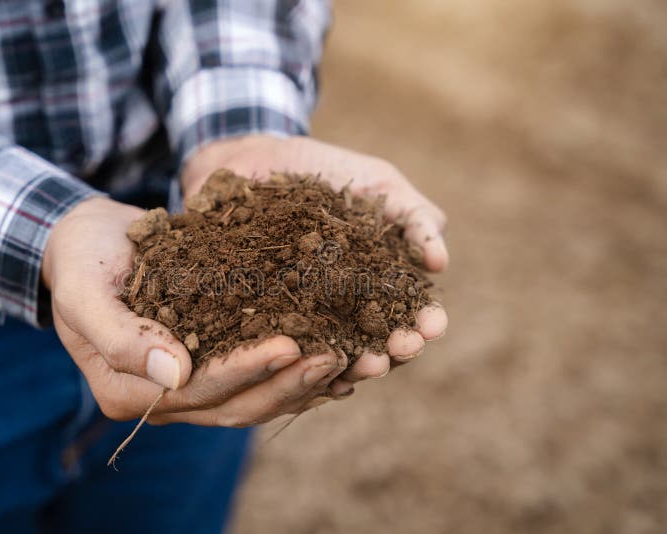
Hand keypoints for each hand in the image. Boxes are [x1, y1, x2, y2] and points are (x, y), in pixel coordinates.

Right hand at [43, 197, 345, 424]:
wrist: (89, 242)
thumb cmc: (82, 260)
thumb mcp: (84, 289)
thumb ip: (120, 336)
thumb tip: (174, 374)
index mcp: (128, 391)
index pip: (198, 391)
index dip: (246, 372)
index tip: (291, 344)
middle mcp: (163, 398)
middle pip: (237, 405)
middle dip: (288, 383)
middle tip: (336, 356)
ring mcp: (189, 385)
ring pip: (256, 397)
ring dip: (302, 383)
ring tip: (349, 358)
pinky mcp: (211, 360)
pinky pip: (260, 376)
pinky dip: (297, 371)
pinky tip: (337, 358)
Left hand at [183, 135, 448, 399]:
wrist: (260, 158)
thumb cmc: (329, 170)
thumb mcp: (381, 184)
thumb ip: (415, 218)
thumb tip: (440, 263)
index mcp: (382, 280)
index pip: (411, 312)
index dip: (425, 322)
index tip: (432, 327)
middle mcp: (348, 306)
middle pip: (379, 341)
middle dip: (396, 350)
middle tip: (402, 349)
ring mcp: (308, 314)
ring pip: (337, 351)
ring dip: (357, 364)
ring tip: (367, 364)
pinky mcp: (267, 315)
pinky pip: (284, 345)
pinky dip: (302, 362)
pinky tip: (314, 371)